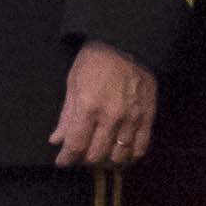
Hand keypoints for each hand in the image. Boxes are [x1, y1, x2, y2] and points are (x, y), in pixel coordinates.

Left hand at [50, 40, 162, 171]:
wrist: (127, 44)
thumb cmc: (94, 62)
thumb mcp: (73, 84)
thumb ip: (66, 116)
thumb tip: (57, 141)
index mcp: (88, 106)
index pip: (76, 146)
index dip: (66, 159)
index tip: (62, 161)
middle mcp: (111, 116)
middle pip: (96, 156)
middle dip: (84, 161)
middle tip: (81, 155)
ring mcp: (132, 119)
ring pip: (118, 157)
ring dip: (106, 161)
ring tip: (100, 155)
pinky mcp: (148, 118)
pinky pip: (140, 148)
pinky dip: (129, 157)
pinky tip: (121, 153)